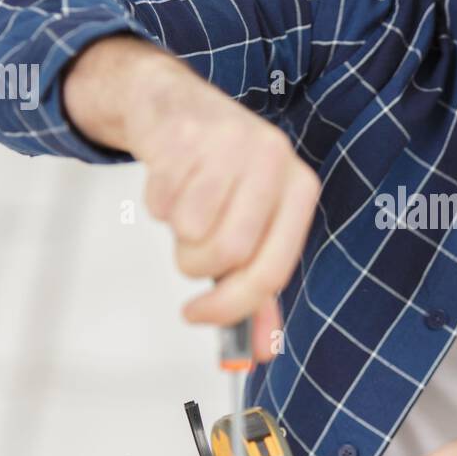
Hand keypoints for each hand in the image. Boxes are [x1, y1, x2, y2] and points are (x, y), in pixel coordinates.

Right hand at [124, 55, 319, 362]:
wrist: (176, 104)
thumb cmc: (222, 176)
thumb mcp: (254, 224)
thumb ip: (257, 287)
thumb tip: (259, 350)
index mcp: (300, 188)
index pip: (273, 269)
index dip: (231, 306)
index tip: (197, 316)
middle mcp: (274, 160)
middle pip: (228, 254)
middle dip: (196, 267)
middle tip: (188, 254)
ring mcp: (230, 143)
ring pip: (190, 230)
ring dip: (175, 234)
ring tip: (185, 207)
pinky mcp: (186, 134)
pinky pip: (160, 202)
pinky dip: (156, 204)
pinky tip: (170, 179)